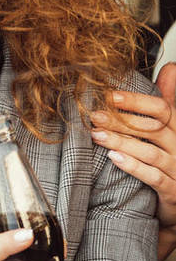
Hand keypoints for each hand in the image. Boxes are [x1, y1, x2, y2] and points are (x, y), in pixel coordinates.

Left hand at [90, 61, 175, 260]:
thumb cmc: (170, 161)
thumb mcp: (170, 129)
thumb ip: (167, 101)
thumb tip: (171, 68)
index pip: (162, 109)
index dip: (136, 101)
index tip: (109, 95)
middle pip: (152, 129)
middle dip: (121, 120)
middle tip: (93, 115)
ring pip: (150, 153)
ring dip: (122, 142)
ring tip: (97, 135)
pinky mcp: (172, 191)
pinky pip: (154, 178)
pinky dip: (133, 167)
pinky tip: (114, 159)